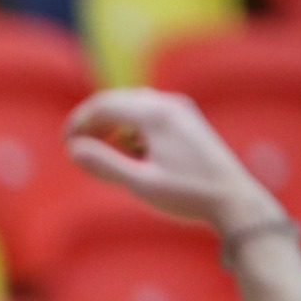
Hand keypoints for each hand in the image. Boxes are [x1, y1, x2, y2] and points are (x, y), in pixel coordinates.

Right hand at [63, 88, 285, 232]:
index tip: (66, 146)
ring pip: (132, 105)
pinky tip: (130, 151)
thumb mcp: (140, 183)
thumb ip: (104, 164)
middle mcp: (168, 104)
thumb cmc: (187, 194)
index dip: (79, 123)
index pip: (103, 105)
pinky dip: (130, 126)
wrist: (235, 200)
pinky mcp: (187, 120)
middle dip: (92, 121)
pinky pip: (148, 113)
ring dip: (111, 123)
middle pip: (116, 100)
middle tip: (76, 147)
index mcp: (155, 115)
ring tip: (99, 150)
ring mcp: (180, 109)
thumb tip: (73, 149)